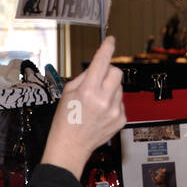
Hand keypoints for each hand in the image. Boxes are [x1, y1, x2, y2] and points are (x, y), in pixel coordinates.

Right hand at [41, 36, 126, 179]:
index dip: (107, 48)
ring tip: (95, 102)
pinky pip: (120, 102)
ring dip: (109, 89)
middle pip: (116, 72)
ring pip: (119, 87)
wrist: (71, 146)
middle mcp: (104, 99)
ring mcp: (115, 110)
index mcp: (88, 90)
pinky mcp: (121, 119)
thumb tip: (97, 67)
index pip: (102, 61)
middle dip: (108, 71)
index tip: (110, 40)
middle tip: (97, 80)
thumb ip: (84, 77)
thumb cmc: (65, 120)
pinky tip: (100, 113)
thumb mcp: (68, 92)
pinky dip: (112, 103)